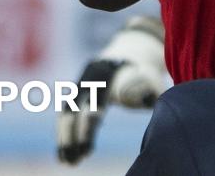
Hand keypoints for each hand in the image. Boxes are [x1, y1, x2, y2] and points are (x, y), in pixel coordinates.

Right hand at [57, 16, 166, 164]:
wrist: (128, 53)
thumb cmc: (143, 71)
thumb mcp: (149, 77)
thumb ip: (150, 90)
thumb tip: (148, 101)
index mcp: (106, 75)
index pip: (93, 106)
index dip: (88, 129)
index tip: (87, 151)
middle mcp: (88, 79)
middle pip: (73, 111)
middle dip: (71, 138)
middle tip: (73, 163)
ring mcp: (79, 85)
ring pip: (65, 114)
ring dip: (64, 138)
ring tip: (68, 162)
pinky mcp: (75, 93)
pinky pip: (65, 115)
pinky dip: (64, 133)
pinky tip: (65, 154)